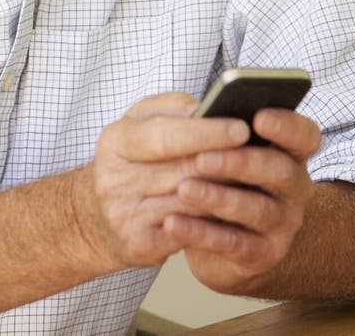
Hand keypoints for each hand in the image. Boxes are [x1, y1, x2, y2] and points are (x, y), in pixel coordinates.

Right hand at [76, 92, 252, 270]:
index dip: (205, 133)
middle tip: (262, 152)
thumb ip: (171, 108)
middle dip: (226, 161)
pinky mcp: (140, 246)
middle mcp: (115, 180)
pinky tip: (235, 210)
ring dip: (227, 191)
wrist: (92, 216)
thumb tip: (206, 109)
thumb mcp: (138, 122)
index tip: (241, 128)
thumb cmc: (128, 159)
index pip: (164, 136)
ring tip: (257, 178)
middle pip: (184, 170)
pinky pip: (190, 232)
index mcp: (115, 141)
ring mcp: (126, 217)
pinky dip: (215, 221)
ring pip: (193, 203)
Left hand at [168, 107, 320, 294]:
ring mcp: (282, 223)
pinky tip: (173, 222)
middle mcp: (294, 187)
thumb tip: (197, 115)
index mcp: (289, 152)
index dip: (286, 125)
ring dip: (217, 198)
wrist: (223, 237)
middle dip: (240, 162)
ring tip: (183, 189)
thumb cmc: (222, 177)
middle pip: (280, 171)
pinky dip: (200, 233)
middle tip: (202, 158)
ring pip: (256, 209)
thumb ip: (219, 130)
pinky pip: (232, 243)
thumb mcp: (225, 149)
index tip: (258, 117)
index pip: (304, 135)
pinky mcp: (262, 255)